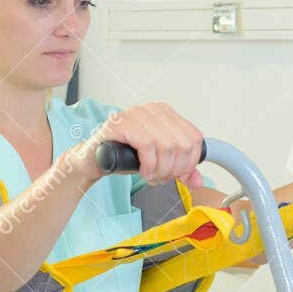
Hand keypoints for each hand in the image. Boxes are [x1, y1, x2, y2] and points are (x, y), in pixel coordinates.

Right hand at [84, 103, 204, 187]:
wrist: (94, 159)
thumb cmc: (125, 157)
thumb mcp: (159, 163)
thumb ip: (179, 170)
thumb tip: (198, 181)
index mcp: (167, 114)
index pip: (194, 138)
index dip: (190, 162)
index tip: (178, 175)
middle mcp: (154, 109)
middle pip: (182, 144)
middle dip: (174, 169)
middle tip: (161, 178)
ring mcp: (138, 113)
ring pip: (167, 146)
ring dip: (161, 170)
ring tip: (151, 176)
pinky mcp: (123, 122)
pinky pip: (148, 146)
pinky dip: (149, 165)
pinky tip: (143, 171)